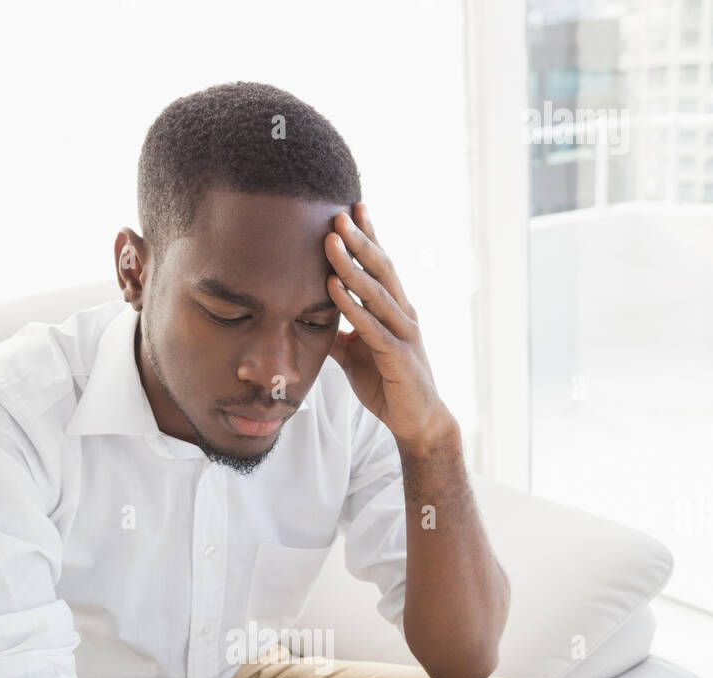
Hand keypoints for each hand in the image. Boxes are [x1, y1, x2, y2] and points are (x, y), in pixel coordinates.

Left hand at [325, 202, 454, 455]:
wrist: (417, 421)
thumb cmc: (388, 385)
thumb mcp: (355, 355)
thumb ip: (337, 334)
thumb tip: (309, 318)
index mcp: (394, 309)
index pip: (380, 266)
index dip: (368, 236)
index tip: (351, 208)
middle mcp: (402, 314)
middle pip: (380, 269)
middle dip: (359, 239)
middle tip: (338, 212)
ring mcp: (403, 334)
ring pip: (376, 292)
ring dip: (351, 266)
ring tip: (331, 241)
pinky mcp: (398, 357)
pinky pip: (371, 327)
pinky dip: (352, 307)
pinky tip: (334, 290)